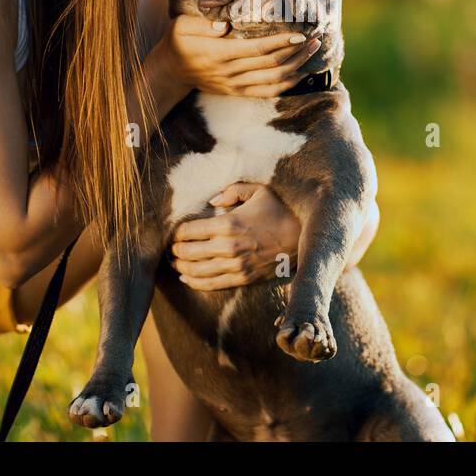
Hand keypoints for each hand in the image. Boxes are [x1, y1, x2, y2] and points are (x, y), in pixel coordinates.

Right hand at [150, 15, 321, 98]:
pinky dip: (288, 84)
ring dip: (297, 65)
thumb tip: (225, 23)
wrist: (171, 71)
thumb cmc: (178, 42)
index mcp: (219, 54)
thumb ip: (203, 25)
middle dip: (297, 51)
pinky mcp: (238, 92)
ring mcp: (236, 85)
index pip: (257, 49)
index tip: (300, 33)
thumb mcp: (182, 26)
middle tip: (316, 36)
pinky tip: (301, 71)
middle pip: (272, 64)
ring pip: (274, 80)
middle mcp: (230, 72)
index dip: (281, 42)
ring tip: (314, 49)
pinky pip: (268, 92)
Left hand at [169, 182, 301, 289]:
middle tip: (170, 248)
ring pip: (196, 271)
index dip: (177, 232)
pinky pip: (212, 285)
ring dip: (181, 268)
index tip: (174, 231)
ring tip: (174, 264)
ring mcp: (236, 266)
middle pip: (188, 252)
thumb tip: (213, 200)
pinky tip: (187, 278)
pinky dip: (195, 283)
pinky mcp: (243, 279)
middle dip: (175, 251)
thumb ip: (233, 190)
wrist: (305, 238)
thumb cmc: (282, 210)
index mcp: (229, 223)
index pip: (189, 231)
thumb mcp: (260, 190)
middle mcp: (228, 247)